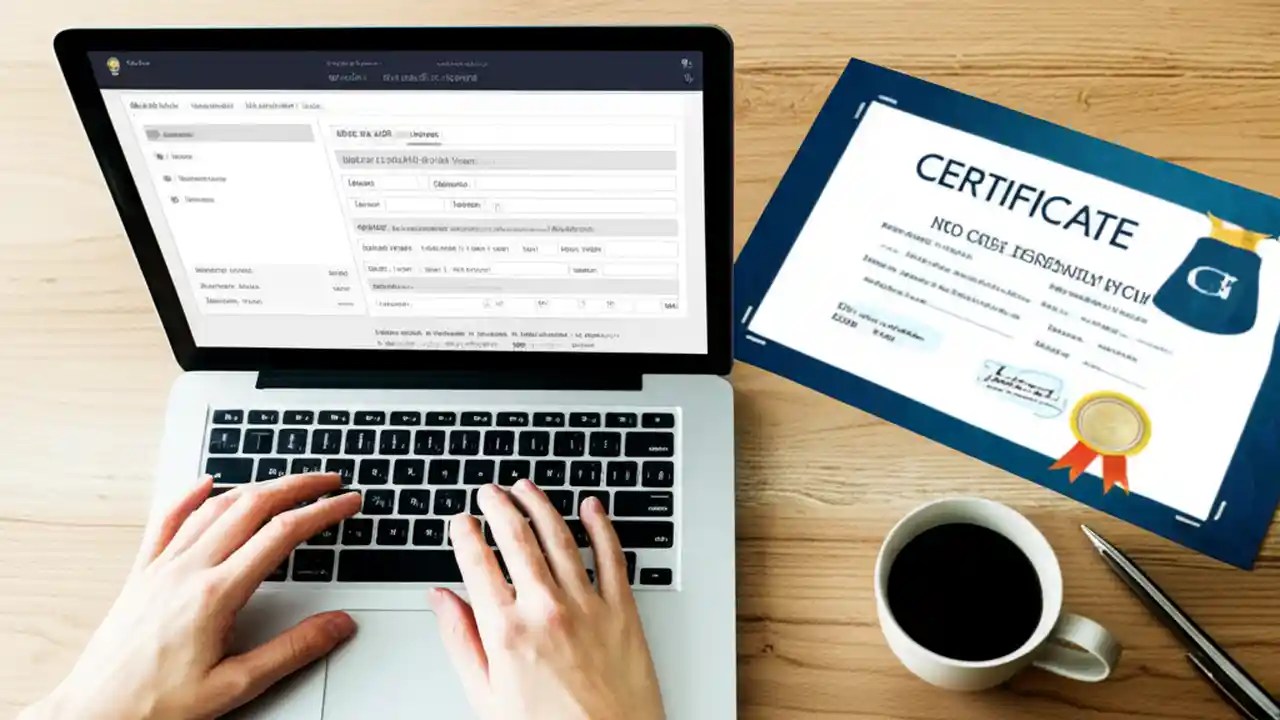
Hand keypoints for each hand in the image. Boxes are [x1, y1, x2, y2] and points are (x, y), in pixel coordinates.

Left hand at [22, 473, 361, 719]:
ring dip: (256, 487)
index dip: (323, 512)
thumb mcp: (235, 686)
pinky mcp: (141, 574)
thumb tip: (338, 625)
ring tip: (285, 484)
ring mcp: (161, 568)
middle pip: (252, 506)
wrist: (92, 714)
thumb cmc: (156, 706)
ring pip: (215, 507)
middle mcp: (187, 571)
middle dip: (297, 487)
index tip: (347, 502)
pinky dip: (191, 496)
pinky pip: (166, 521)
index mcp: (216, 594)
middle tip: (329, 482)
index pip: (282, 535)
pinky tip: (206, 484)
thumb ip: (292, 650)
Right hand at [431, 479, 663, 719]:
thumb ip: (461, 642)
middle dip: (499, 506)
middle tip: (490, 492)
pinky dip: (601, 526)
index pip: (477, 563)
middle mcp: (545, 609)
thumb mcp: (486, 697)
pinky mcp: (623, 611)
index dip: (465, 534)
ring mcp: (587, 606)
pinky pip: (612, 556)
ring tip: (526, 488)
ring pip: (560, 537)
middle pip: (517, 537)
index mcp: (506, 631)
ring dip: (540, 505)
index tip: (460, 521)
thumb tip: (441, 601)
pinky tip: (591, 508)